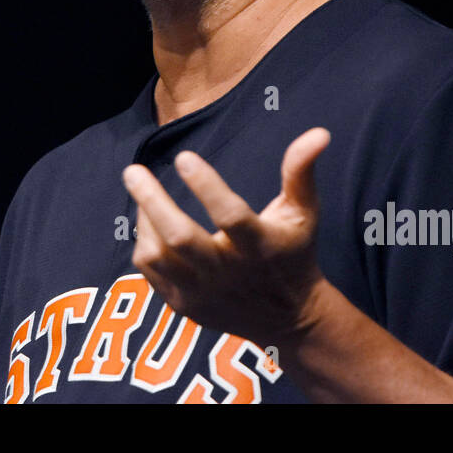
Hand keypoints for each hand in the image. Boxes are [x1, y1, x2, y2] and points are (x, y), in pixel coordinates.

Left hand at [121, 127, 332, 349]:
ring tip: (141, 190)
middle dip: (152, 200)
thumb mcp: (303, 213)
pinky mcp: (184, 306)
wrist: (288, 319)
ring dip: (143, 219)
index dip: (205, 185)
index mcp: (260, 246)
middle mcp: (229, 273)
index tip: (183, 157)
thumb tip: (319, 133)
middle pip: (181, 238)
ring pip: (158, 255)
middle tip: (133, 169)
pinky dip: (143, 242)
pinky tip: (147, 221)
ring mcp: (203, 293)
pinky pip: (150, 272)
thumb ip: (301, 172)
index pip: (230, 215)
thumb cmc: (293, 253)